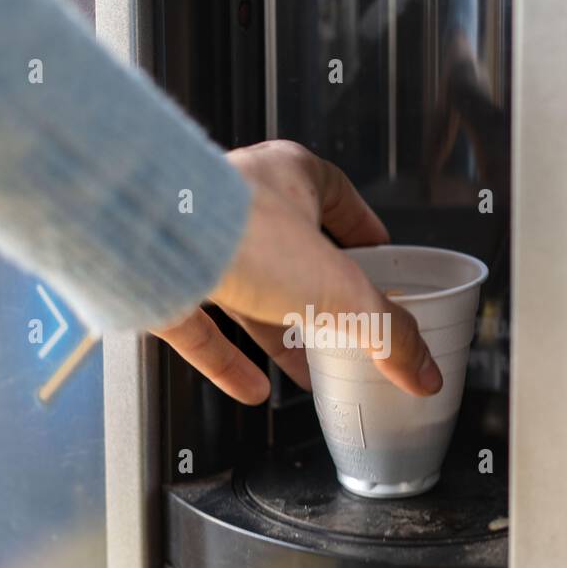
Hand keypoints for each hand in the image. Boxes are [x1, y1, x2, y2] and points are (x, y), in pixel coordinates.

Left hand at [152, 140, 442, 404]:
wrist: (144, 237)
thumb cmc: (237, 230)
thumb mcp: (340, 287)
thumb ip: (387, 331)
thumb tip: (422, 368)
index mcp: (292, 177)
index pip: (343, 203)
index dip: (368, 240)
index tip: (385, 271)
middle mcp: (242, 204)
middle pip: (297, 255)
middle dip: (323, 299)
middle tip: (347, 331)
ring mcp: (199, 243)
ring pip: (249, 293)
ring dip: (277, 336)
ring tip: (304, 371)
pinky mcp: (164, 282)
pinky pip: (203, 327)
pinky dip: (228, 361)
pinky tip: (250, 390)